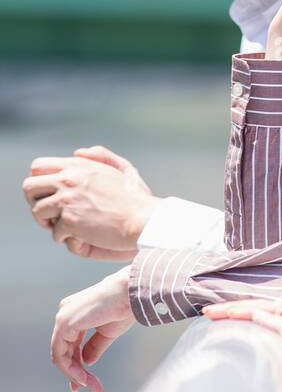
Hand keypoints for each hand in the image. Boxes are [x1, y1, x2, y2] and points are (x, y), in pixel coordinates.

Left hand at [24, 145, 158, 257]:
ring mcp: (68, 200)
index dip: (40, 182)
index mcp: (79, 166)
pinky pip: (55, 232)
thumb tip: (77, 153)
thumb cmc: (135, 197)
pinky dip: (66, 238)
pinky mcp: (70, 221)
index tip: (50, 193)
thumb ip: (101, 155)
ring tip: (64, 227)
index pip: (38, 166)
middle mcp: (69, 179)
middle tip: (50, 213)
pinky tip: (81, 236)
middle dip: (35, 202)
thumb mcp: (123, 168)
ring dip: (48, 223)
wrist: (143, 219)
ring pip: (37, 212)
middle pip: (28, 187)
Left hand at [50, 265, 134, 391]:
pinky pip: (61, 355)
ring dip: (76, 374)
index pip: (70, 344)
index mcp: (75, 313)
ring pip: (61, 356)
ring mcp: (62, 318)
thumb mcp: (107, 332)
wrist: (130, 294)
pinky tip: (84, 379)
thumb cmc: (123, 308)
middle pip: (65, 351)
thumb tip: (86, 362)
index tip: (88, 384)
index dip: (77, 365)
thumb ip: (94, 346)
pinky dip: (71, 370)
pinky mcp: (64, 324)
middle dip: (77, 373)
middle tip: (93, 389)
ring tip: (92, 386)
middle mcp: (65, 314)